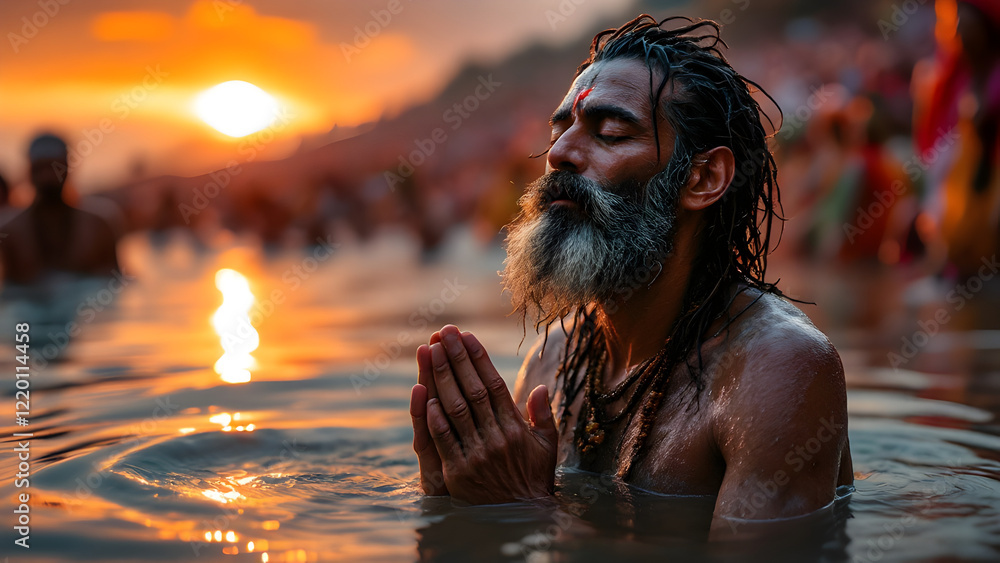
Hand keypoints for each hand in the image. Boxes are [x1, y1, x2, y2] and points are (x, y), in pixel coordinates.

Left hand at [413, 325, 557, 503]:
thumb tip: (540, 387)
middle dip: (456, 358)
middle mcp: (496, 438)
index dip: (479, 358)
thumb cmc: (532, 477)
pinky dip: (434, 418)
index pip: (494, 385)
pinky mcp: (458, 472)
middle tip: (444, 332)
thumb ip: (542, 416)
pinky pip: (444, 440)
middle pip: (472, 390)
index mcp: (515, 428)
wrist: (519, 516)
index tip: (467, 336)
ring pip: (456, 409)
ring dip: (441, 378)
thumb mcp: (546, 446)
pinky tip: (425, 395)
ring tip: (431, 351)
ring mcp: (476, 454)